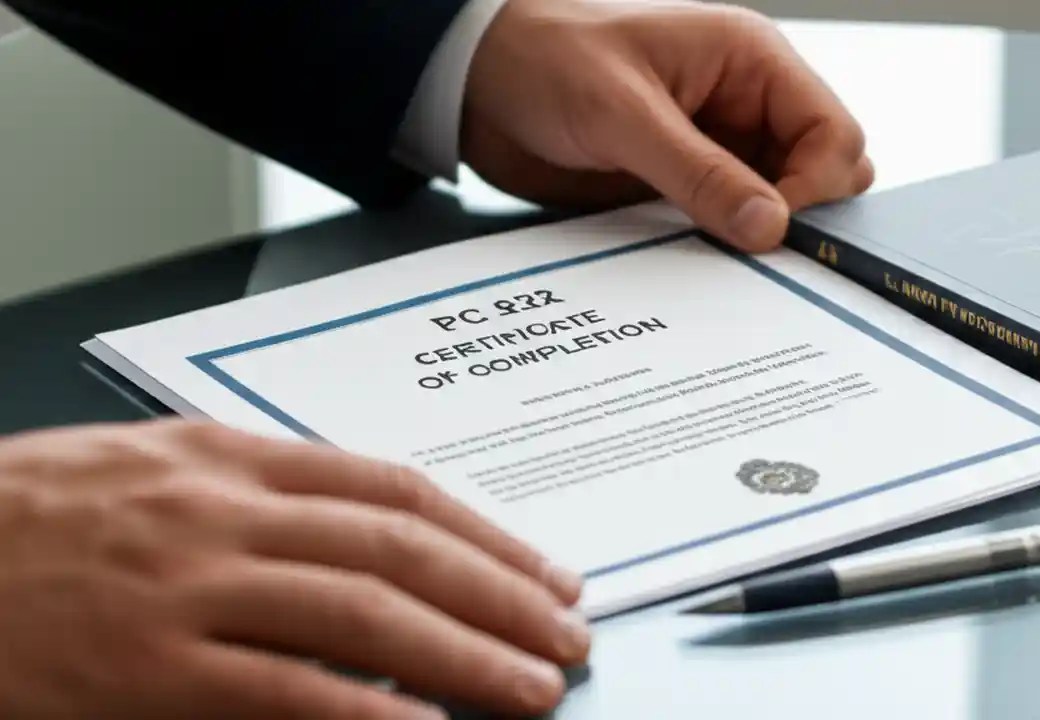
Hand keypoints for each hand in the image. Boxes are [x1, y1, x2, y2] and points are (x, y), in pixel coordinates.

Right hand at [0, 419, 588, 718]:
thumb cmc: (36, 511)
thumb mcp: (158, 468)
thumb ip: (266, 491)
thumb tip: (375, 533)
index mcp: (232, 458)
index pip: (395, 490)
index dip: (487, 535)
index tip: (545, 574)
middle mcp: (224, 513)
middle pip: (398, 550)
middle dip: (500, 597)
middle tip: (567, 638)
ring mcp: (186, 589)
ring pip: (360, 616)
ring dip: (462, 655)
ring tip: (531, 688)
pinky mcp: (144, 668)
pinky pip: (278, 693)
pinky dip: (363, 715)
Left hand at [461, 0, 873, 252]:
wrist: (476, 83)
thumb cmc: (546, 60)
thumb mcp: (623, 114)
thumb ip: (699, 172)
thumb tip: (772, 227)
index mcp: (751, 61)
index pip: (832, 133)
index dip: (815, 188)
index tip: (770, 230)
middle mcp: (746, 105)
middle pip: (821, 174)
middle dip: (800, 216)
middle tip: (753, 253)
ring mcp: (717, 148)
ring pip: (777, 207)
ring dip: (757, 239)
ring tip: (722, 264)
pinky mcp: (684, 185)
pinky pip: (726, 225)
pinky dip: (722, 249)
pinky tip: (699, 266)